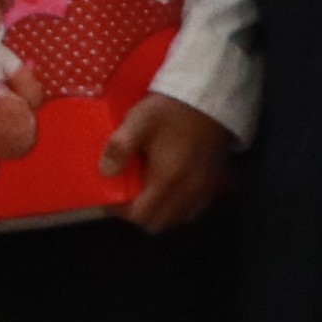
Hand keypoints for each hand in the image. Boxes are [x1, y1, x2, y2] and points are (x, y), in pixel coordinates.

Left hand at [104, 91, 236, 235]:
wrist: (210, 98)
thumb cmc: (171, 110)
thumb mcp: (138, 122)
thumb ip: (119, 149)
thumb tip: (105, 172)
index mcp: (168, 180)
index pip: (141, 216)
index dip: (121, 212)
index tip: (111, 197)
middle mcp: (189, 191)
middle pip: (159, 223)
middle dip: (140, 215)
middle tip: (127, 194)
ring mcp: (205, 189)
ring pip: (178, 218)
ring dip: (160, 211)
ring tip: (147, 189)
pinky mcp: (216, 182)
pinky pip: (195, 207)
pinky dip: (179, 205)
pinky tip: (170, 186)